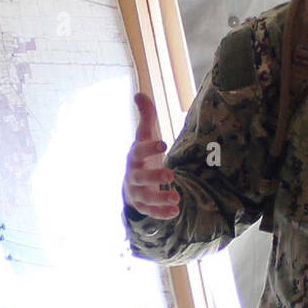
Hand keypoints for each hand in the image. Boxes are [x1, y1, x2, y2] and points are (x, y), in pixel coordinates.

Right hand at [123, 93, 180, 219]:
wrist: (131, 182)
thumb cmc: (142, 155)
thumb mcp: (145, 135)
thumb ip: (146, 116)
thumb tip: (139, 94)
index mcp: (134, 156)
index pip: (139, 151)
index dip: (149, 148)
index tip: (163, 144)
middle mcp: (133, 175)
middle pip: (140, 177)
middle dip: (154, 176)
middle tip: (171, 174)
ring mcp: (137, 192)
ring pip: (145, 197)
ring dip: (160, 198)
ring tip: (176, 198)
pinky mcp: (142, 205)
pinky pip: (150, 211)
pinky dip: (161, 213)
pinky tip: (176, 212)